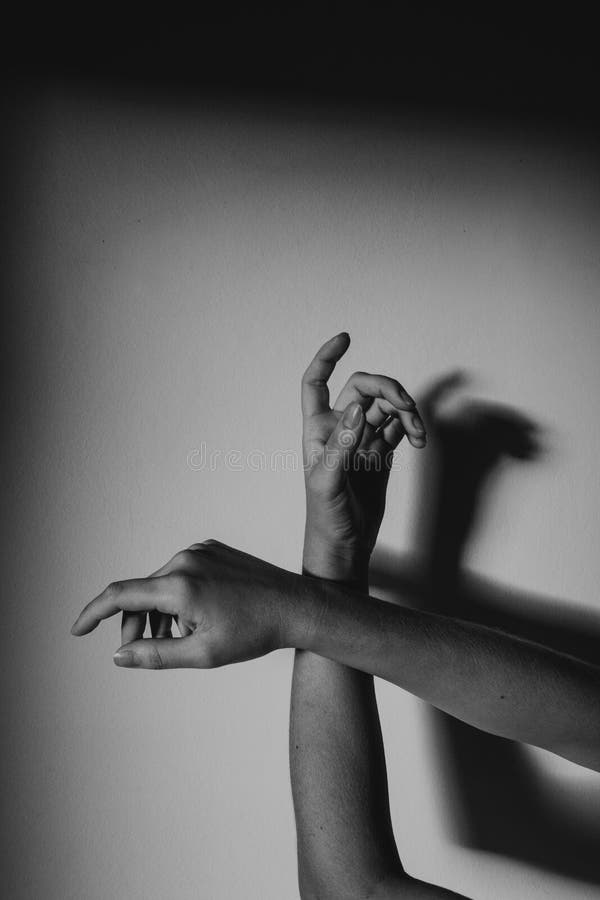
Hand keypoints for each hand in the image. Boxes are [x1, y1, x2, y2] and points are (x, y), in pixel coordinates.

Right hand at [70, 540, 306, 668]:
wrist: (297, 607)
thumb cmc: (254, 633)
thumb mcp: (202, 654)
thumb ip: (154, 655)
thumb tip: (118, 655)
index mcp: (180, 585)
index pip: (120, 595)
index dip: (92, 614)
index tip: (76, 631)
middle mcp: (186, 559)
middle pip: (141, 594)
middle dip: (136, 625)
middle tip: (145, 652)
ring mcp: (201, 551)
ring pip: (162, 585)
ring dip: (161, 613)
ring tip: (184, 639)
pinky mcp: (213, 549)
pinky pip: (182, 574)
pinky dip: (180, 598)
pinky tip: (201, 618)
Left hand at [301, 333, 425, 576]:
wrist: (345, 545)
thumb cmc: (325, 517)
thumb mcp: (327, 482)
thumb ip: (342, 444)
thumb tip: (358, 408)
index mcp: (317, 430)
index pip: (315, 383)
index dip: (326, 358)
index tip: (346, 338)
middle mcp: (339, 428)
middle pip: (363, 389)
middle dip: (387, 389)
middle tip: (407, 405)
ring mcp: (362, 439)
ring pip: (386, 407)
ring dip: (406, 411)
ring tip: (418, 432)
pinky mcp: (382, 452)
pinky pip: (399, 426)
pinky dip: (411, 426)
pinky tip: (417, 440)